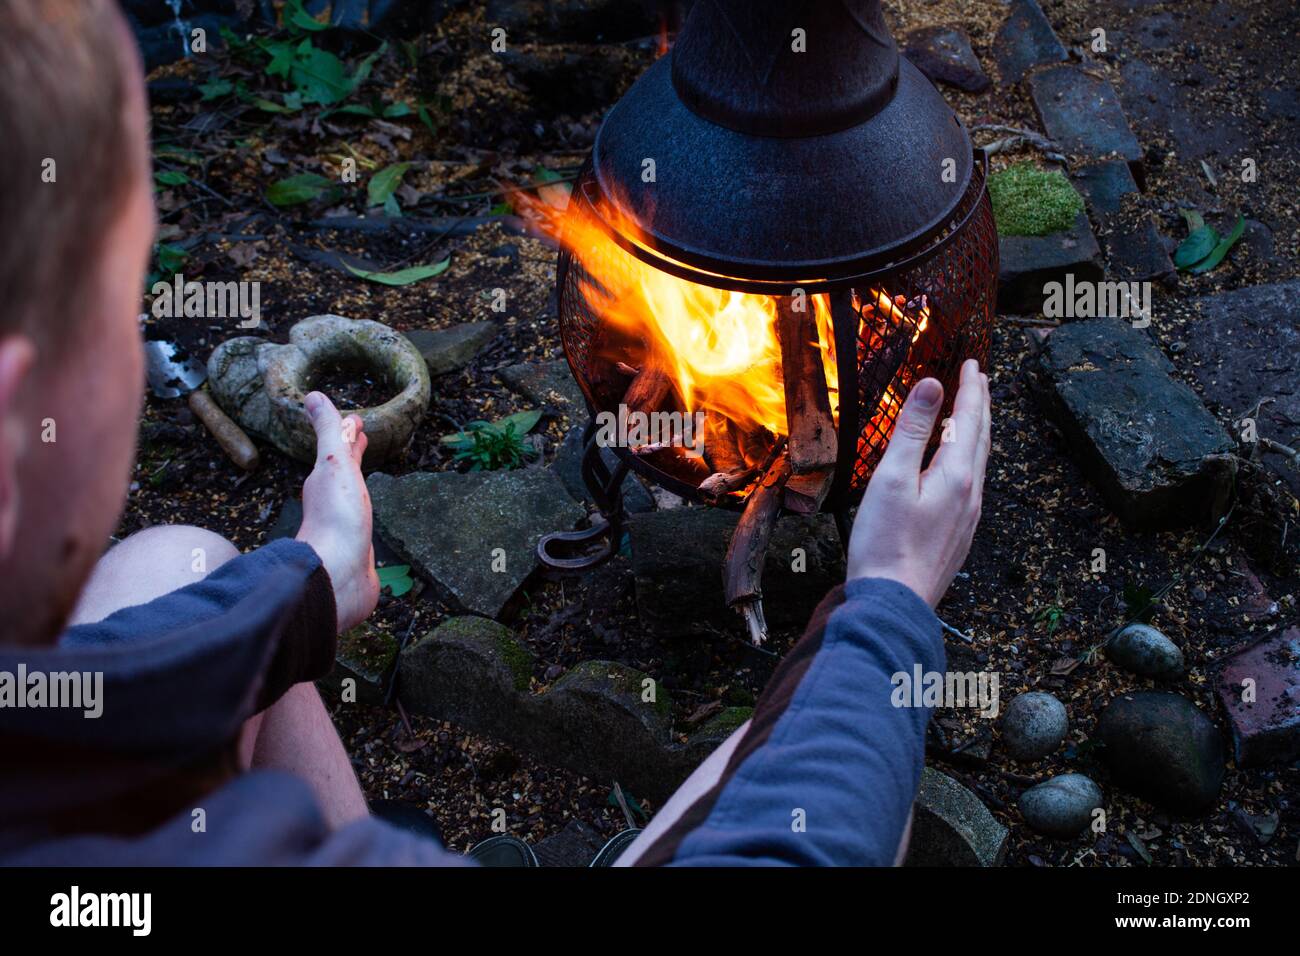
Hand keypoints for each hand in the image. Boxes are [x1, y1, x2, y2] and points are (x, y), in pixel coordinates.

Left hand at [295, 391, 378, 632]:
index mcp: (327, 482)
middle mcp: (333, 503)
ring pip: (352, 498)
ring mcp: (345, 528)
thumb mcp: (333, 466)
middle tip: (362, 437)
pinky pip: (362, 526)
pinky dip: (367, 515)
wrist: (338, 574)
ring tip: (366, 474)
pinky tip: (372, 522)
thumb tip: (314, 396)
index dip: (348, 435)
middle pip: (343, 472)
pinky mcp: (358, 552)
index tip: (357, 420)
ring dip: (358, 484)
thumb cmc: (336, 518)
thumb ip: (328, 433)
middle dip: (352, 454)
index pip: (339, 451)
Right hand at [846, 359, 990, 608]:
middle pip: (980, 438)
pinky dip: (969, 458)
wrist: (894, 602)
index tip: (972, 364)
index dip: (970, 389)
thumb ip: (912, 431)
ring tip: (974, 414)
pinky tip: (960, 466)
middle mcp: (970, 494)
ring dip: (977, 431)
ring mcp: (967, 516)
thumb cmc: (886, 544)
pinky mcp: (958, 533)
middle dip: (980, 405)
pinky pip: (972, 483)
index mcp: (956, 475)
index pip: (968, 419)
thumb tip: (932, 386)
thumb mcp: (892, 479)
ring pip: (979, 462)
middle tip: (979, 379)